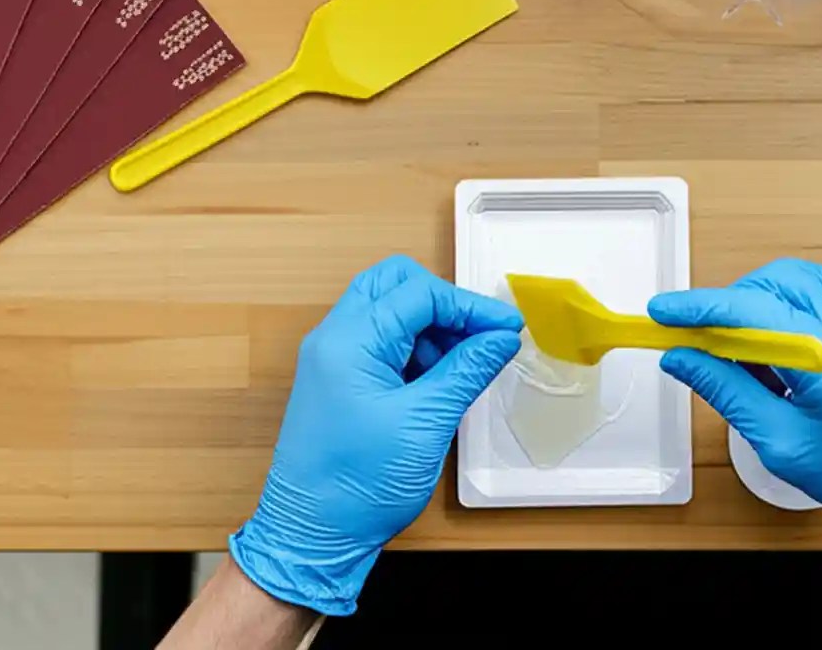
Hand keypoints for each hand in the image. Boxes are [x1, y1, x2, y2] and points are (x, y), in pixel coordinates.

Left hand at [230, 255, 522, 614]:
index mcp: (349, 342)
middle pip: (395, 284)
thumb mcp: (426, 423)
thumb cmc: (359, 486)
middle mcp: (335, 338)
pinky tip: (440, 381)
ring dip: (431, 326)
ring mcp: (334, 358)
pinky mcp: (340, 380)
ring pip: (388, 310)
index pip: (420, 294)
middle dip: (444, 303)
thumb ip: (467, 371)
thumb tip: (502, 338)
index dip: (470, 307)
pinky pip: (382, 342)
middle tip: (480, 337)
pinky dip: (416, 349)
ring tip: (462, 367)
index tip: (508, 330)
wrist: (313, 537)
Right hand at [649, 258, 821, 563]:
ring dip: (764, 308)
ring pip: (799, 280)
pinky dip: (797, 311)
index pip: (749, 308)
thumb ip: (725, 390)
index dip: (698, 308)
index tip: (663, 311)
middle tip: (709, 346)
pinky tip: (792, 357)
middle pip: (773, 280)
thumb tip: (681, 358)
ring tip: (758, 363)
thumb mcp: (781, 440)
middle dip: (733, 305)